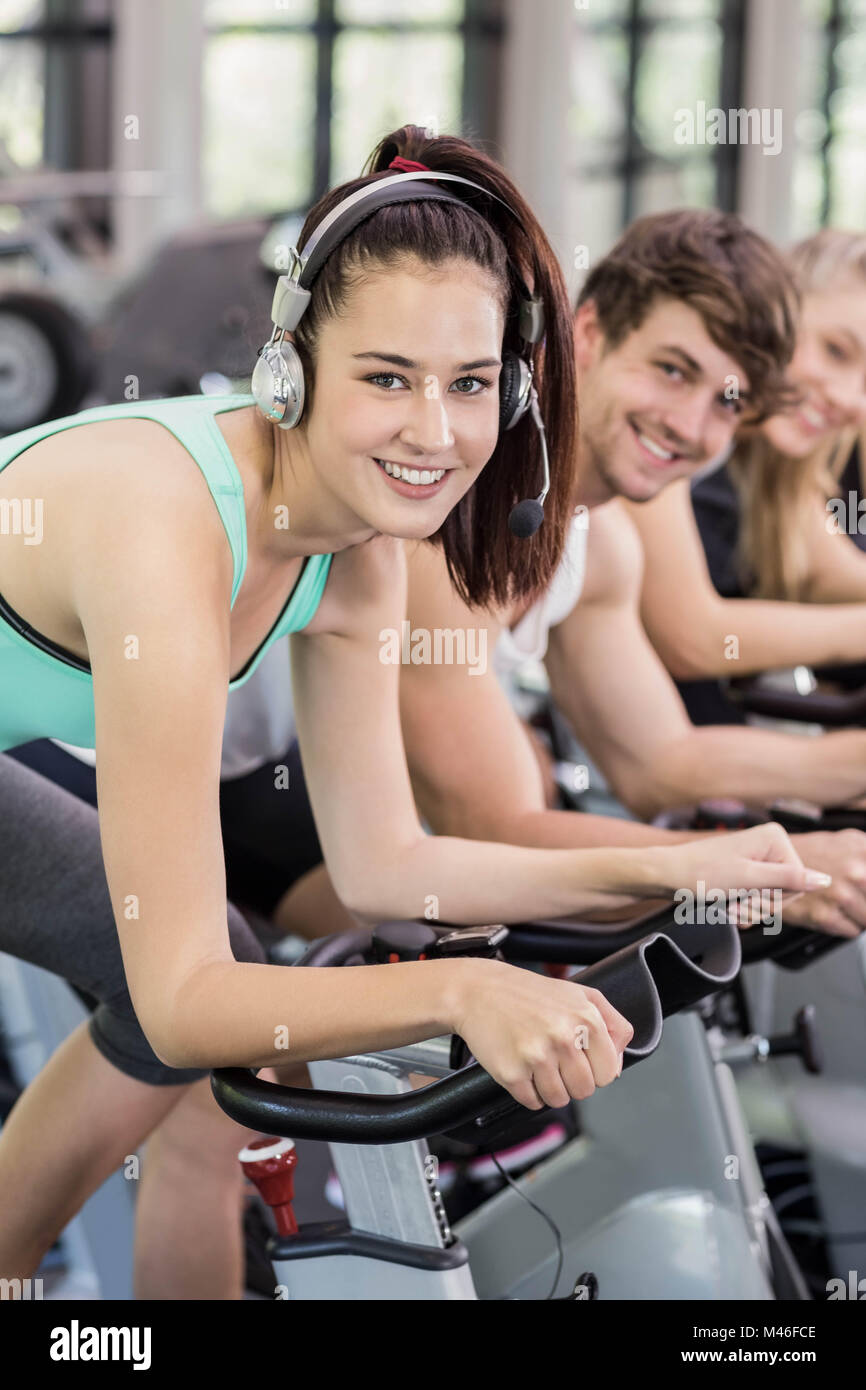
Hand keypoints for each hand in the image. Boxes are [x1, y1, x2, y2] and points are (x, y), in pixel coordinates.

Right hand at [448, 957, 633, 1110]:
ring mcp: (536, 1057)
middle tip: (554, 1058)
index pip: (608, 1073)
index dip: (594, 1069)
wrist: (478, 991)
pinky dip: (528, 1091)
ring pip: (559, 1100)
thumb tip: (618, 1064)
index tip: (579, 1057)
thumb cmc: (530, 993)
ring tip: (537, 1062)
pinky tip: (521, 1066)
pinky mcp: (512, 1073)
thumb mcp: (581, 994)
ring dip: (549, 1088)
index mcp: (586, 1018)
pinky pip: (532, 1103)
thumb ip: (613, 1025)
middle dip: (571, 1079)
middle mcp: (563, 1037)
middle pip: (585, 1090)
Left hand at [662, 822, 830, 926]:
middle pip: (787, 891)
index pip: (800, 882)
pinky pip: (758, 897)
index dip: (775, 899)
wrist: (665, 876)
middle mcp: (769, 844)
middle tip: (736, 906)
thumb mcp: (748, 879)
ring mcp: (758, 857)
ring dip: (751, 910)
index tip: (749, 900)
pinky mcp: (747, 870)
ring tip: (729, 907)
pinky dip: (744, 908)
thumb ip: (788, 879)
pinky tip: (729, 909)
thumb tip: (823, 880)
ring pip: (772, 898)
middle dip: (761, 905)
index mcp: (775, 838)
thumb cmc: (699, 873)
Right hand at [784, 829, 865, 936]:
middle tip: (858, 897)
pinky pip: (852, 932)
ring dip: (862, 916)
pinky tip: (836, 911)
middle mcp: (855, 873)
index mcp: (862, 851)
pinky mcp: (825, 917)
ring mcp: (840, 896)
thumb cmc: (814, 853)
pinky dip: (848, 926)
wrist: (773, 864)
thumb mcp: (850, 840)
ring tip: (847, 903)